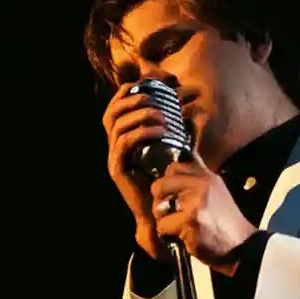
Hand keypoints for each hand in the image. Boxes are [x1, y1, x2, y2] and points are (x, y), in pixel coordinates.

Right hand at [102, 81, 170, 259]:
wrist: (161, 214)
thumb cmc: (169, 182)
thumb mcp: (173, 149)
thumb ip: (175, 130)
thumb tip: (187, 108)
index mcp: (124, 138)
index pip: (117, 106)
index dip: (131, 91)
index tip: (152, 84)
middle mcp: (114, 146)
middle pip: (112, 112)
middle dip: (134, 100)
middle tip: (157, 100)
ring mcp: (114, 157)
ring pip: (117, 125)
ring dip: (141, 115)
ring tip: (163, 117)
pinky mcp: (117, 169)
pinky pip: (124, 143)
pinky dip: (141, 132)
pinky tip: (160, 131)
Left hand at [150, 153, 256, 275]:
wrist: (241, 246)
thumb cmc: (226, 223)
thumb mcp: (216, 192)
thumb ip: (196, 182)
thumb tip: (173, 172)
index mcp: (207, 176)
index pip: (173, 168)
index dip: (167, 183)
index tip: (173, 195)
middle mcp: (201, 184)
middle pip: (160, 185)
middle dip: (160, 202)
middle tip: (171, 213)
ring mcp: (195, 202)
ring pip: (159, 208)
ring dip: (165, 221)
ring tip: (181, 226)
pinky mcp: (189, 220)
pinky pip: (163, 226)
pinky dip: (169, 235)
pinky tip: (185, 236)